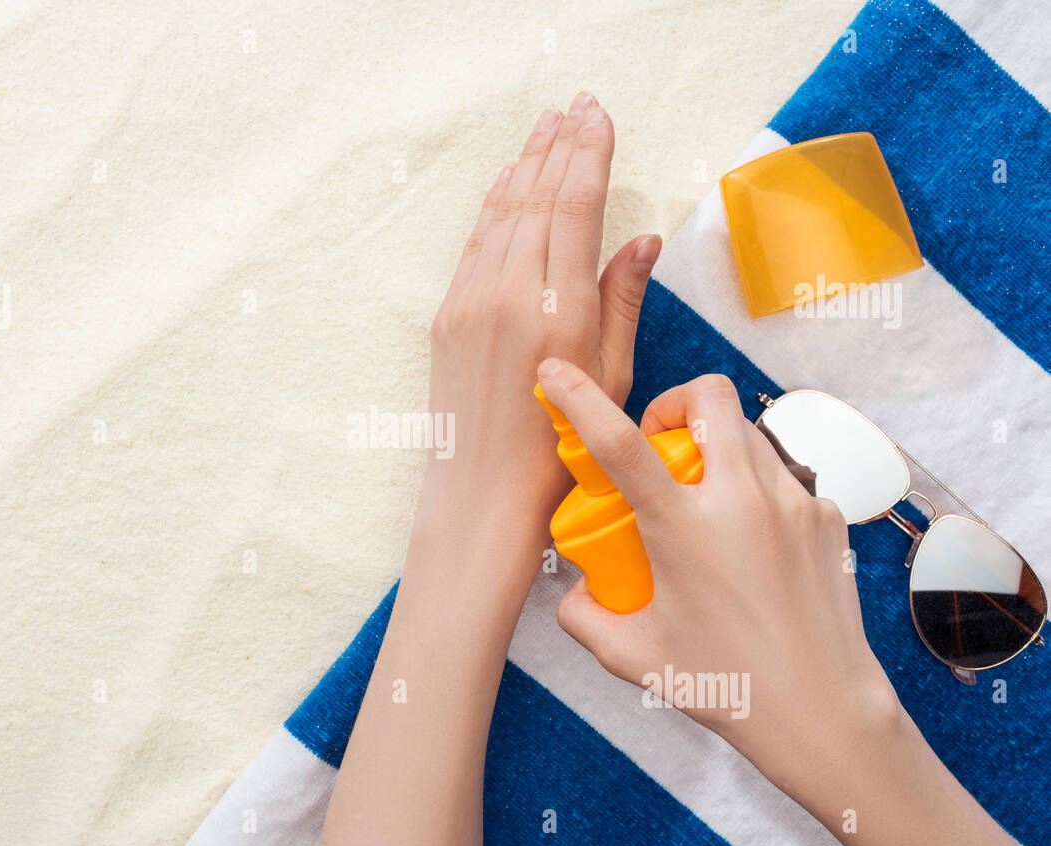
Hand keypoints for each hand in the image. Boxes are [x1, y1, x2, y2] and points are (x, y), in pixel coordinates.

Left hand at [420, 91, 660, 541]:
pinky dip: (494, 208)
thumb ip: (623, 299)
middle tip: (578, 106)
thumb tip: (641, 240)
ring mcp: (471, 303)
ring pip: (502, 216)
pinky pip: (475, 245)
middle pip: (537, 200)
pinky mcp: (448, 318)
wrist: (484, 494)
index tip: (600, 118)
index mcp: (558, 309)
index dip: (588, 156)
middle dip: (559, 146)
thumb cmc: (560, 448)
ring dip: (525, 167)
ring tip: (546, 128)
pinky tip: (509, 185)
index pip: (575, 208)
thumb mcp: (611, 375)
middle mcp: (508, 295)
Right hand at [535, 362, 900, 787]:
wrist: (823, 713)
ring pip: (748, 431)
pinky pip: (782, 477)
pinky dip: (755, 490)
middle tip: (657, 447)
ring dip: (715, 445)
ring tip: (703, 501)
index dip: (579, 398)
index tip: (555, 374)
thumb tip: (574, 589)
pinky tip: (750, 544)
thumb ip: (583, 616)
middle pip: (708, 396)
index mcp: (684, 526)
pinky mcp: (827, 518)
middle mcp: (742, 499)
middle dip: (674, 402)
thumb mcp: (631, 656)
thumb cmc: (728, 688)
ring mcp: (793, 502)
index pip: (618, 442)